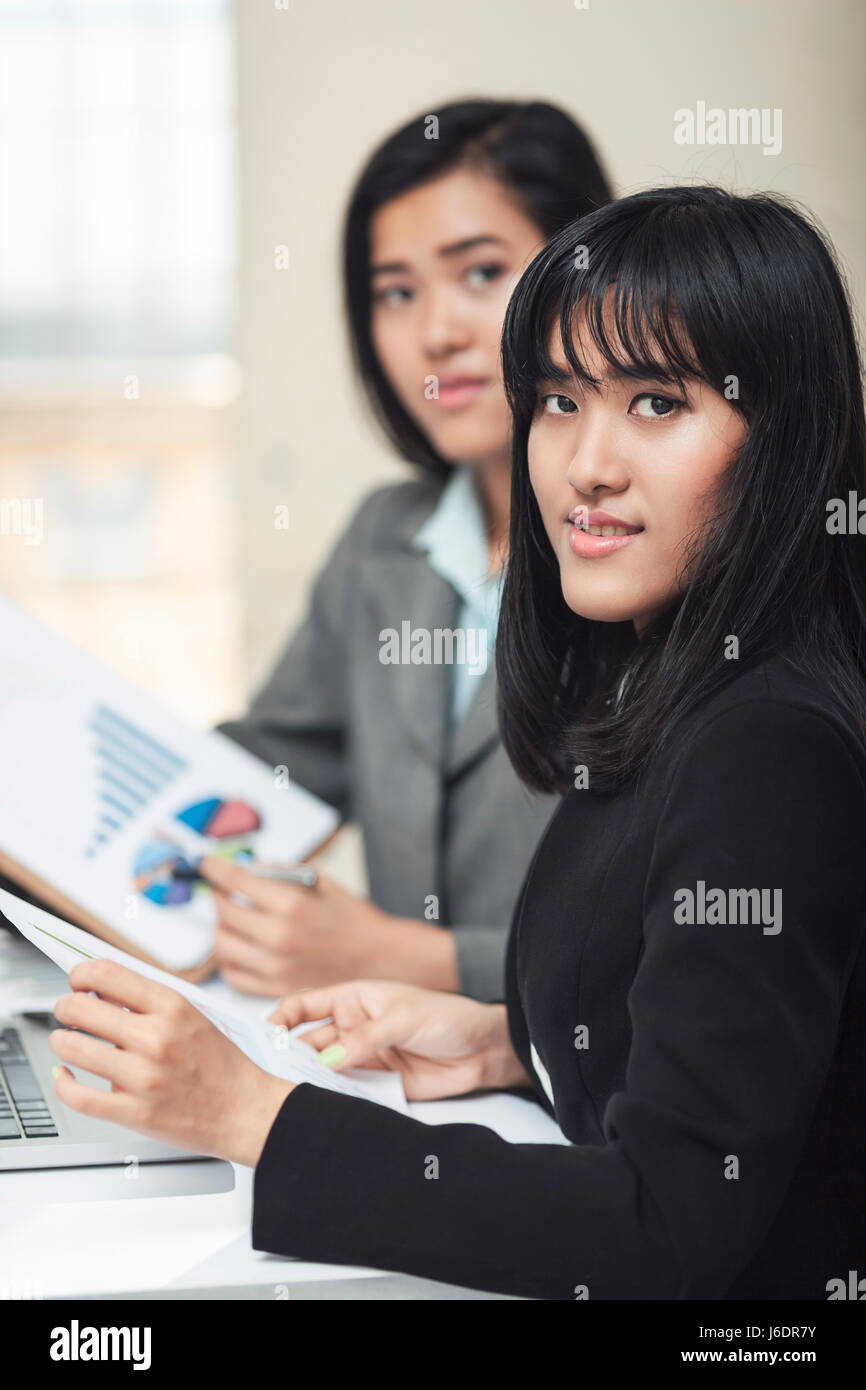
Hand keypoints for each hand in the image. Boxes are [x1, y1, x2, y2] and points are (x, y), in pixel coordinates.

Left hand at [49, 958, 292, 1166]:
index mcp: (173, 1007)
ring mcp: (143, 1077)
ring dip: (61, 1041)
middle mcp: (156, 1038)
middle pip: (82, 1008)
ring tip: (66, 1041)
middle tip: (67, 1011)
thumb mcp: (194, 1016)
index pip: (108, 974)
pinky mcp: (134, 1112)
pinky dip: (63, 1083)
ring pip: (73, 1048)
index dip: (80, 973)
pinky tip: (66, 1076)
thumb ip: (149, 1003)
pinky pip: (79, 1096)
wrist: (246, 1111)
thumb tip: (102, 990)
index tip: (77, 980)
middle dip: (65, 1007)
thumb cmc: (223, 1066)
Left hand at [200, 856, 457, 994]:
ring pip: (223, 945)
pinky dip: (229, 960)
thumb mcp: (320, 882)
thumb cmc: (352, 918)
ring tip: (233, 920)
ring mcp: (275, 966)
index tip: (205, 863)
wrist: (380, 957)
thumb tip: (248, 868)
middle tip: (224, 890)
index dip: (214, 868)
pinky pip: (234, 975)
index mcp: (290, 904)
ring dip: (221, 928)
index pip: (236, 881)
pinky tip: (239, 948)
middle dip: (219, 895)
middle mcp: (278, 936)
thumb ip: (280, 874)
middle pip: (224, 912)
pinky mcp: (276, 988)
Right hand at [270, 979, 531, 1100]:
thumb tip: (327, 1061)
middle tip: (274, 1077)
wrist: (482, 1051)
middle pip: (307, 1045)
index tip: (265, 1038)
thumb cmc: (447, 1017)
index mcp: (351, 1000)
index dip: (280, 1019)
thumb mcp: (403, 1018)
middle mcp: (350, 1030)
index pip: (303, 1006)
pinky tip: (322, 1109)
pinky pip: (344, 1094)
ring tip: (293, 1096)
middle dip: (289, 1059)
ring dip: (308, 1083)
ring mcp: (360, 1059)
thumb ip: (365, 1039)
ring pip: (322, 1073)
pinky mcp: (374, 1086)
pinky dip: (331, 1101)